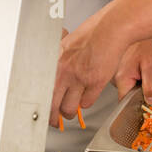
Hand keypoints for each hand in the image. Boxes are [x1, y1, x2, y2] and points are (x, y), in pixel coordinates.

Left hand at [53, 12, 125, 126]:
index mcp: (55, 61)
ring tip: (73, 110)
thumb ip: (59, 60)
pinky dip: (87, 102)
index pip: (41, 90)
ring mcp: (79, 78)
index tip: (44, 110)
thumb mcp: (67, 44)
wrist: (111, 29)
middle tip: (56, 122)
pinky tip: (88, 95)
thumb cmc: (92, 33)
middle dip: (53, 118)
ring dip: (71, 112)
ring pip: (69, 108)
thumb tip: (54, 76)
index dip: (42, 105)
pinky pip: (87, 102)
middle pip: (52, 105)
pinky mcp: (95, 82)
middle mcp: (64, 71)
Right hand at [114, 39, 151, 104]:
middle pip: (124, 95)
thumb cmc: (144, 46)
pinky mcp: (113, 69)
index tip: (143, 102)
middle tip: (145, 80)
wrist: (138, 31)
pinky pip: (122, 80)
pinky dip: (130, 78)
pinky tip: (136, 69)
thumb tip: (150, 100)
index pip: (124, 102)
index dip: (134, 105)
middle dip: (136, 93)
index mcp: (121, 78)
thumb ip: (150, 85)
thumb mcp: (151, 66)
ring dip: (133, 85)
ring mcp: (111, 73)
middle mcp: (113, 77)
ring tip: (141, 72)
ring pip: (123, 87)